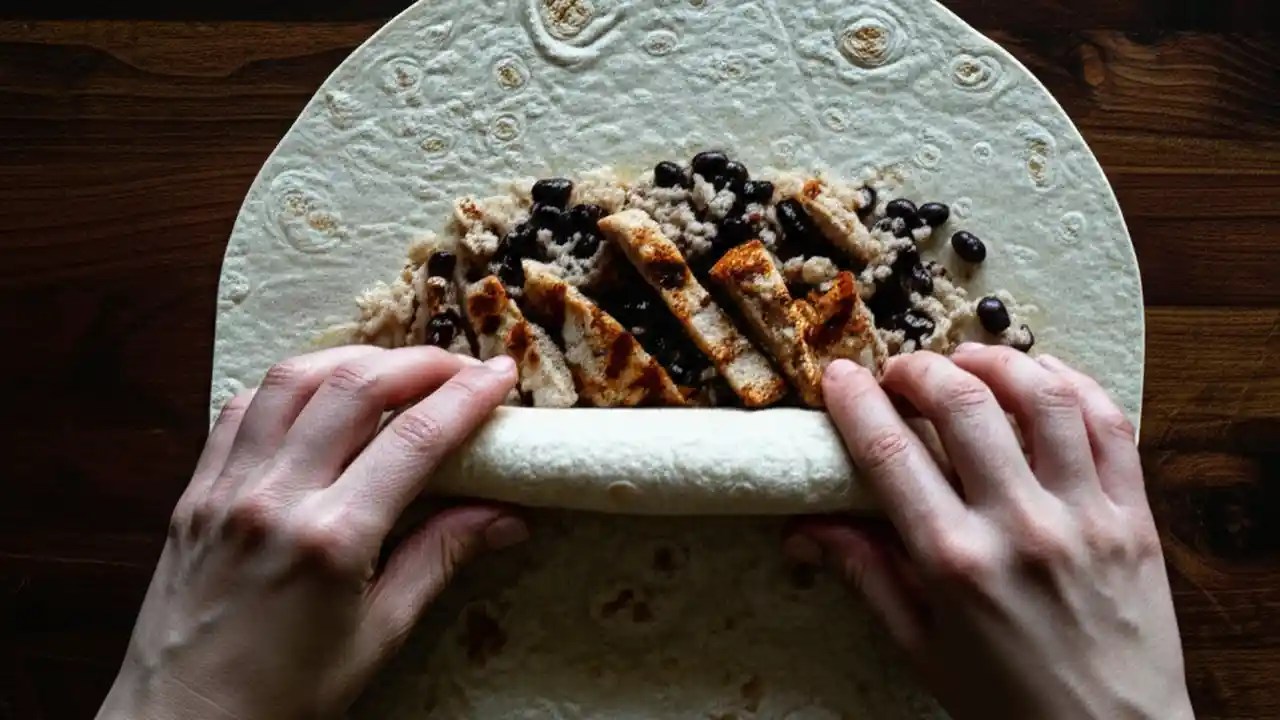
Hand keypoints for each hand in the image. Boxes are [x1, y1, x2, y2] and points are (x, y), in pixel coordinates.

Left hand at [98, 346, 527, 719]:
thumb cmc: (285, 696)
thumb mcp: (379, 634)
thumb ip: (440, 559)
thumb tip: (506, 517)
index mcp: (331, 540)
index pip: (415, 439)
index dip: (467, 397)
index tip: (500, 374)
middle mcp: (274, 498)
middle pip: (355, 388)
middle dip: (418, 363)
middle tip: (459, 367)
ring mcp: (226, 488)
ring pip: (292, 380)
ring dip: (353, 359)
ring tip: (395, 368)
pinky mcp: (194, 492)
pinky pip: (241, 409)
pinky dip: (288, 386)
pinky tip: (318, 395)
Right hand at [786, 345, 1193, 719]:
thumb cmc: (1006, 702)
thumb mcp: (921, 646)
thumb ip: (866, 575)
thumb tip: (805, 528)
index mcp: (955, 562)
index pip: (890, 452)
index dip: (855, 400)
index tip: (839, 375)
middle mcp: (1020, 526)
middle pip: (963, 404)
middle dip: (918, 369)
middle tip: (899, 372)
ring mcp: (1085, 515)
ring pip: (1042, 397)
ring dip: (995, 361)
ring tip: (965, 360)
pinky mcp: (1135, 516)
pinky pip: (1109, 424)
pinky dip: (1072, 384)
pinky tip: (1040, 376)